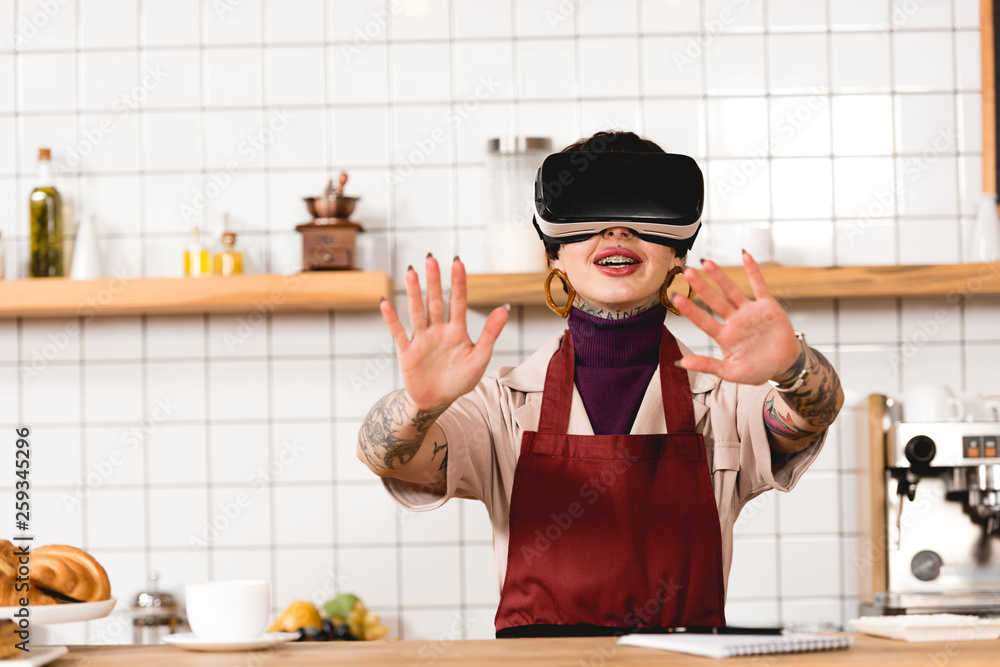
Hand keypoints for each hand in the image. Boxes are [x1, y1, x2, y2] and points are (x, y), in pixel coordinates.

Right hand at [379, 255, 508, 410]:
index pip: (458, 302)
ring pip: (417, 312)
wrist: (437, 401)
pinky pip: (398, 333)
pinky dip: (392, 319)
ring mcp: (421, 339)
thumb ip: (490, 334)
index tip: (457, 262)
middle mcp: (438, 330)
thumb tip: (504, 309)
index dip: (458, 283)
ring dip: (414, 293)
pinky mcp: (407, 352)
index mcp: (457, 330)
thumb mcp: (479, 359)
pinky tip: (385, 303)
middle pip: (436, 301)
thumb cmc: (460, 380)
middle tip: (431, 259)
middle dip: (434, 281)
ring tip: (411, 273)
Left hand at [672, 252, 799, 385]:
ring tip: (707, 263)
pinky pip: (759, 285)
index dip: (691, 310)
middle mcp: (734, 320)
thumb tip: (681, 363)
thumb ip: (708, 366)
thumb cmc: (758, 370)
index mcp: (724, 335)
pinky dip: (753, 271)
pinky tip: (745, 255)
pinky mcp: (767, 306)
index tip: (676, 298)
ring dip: (720, 276)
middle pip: (715, 301)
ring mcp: (749, 311)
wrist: (785, 366)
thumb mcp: (731, 372)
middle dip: (702, 287)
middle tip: (688, 272)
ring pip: (732, 290)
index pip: (703, 320)